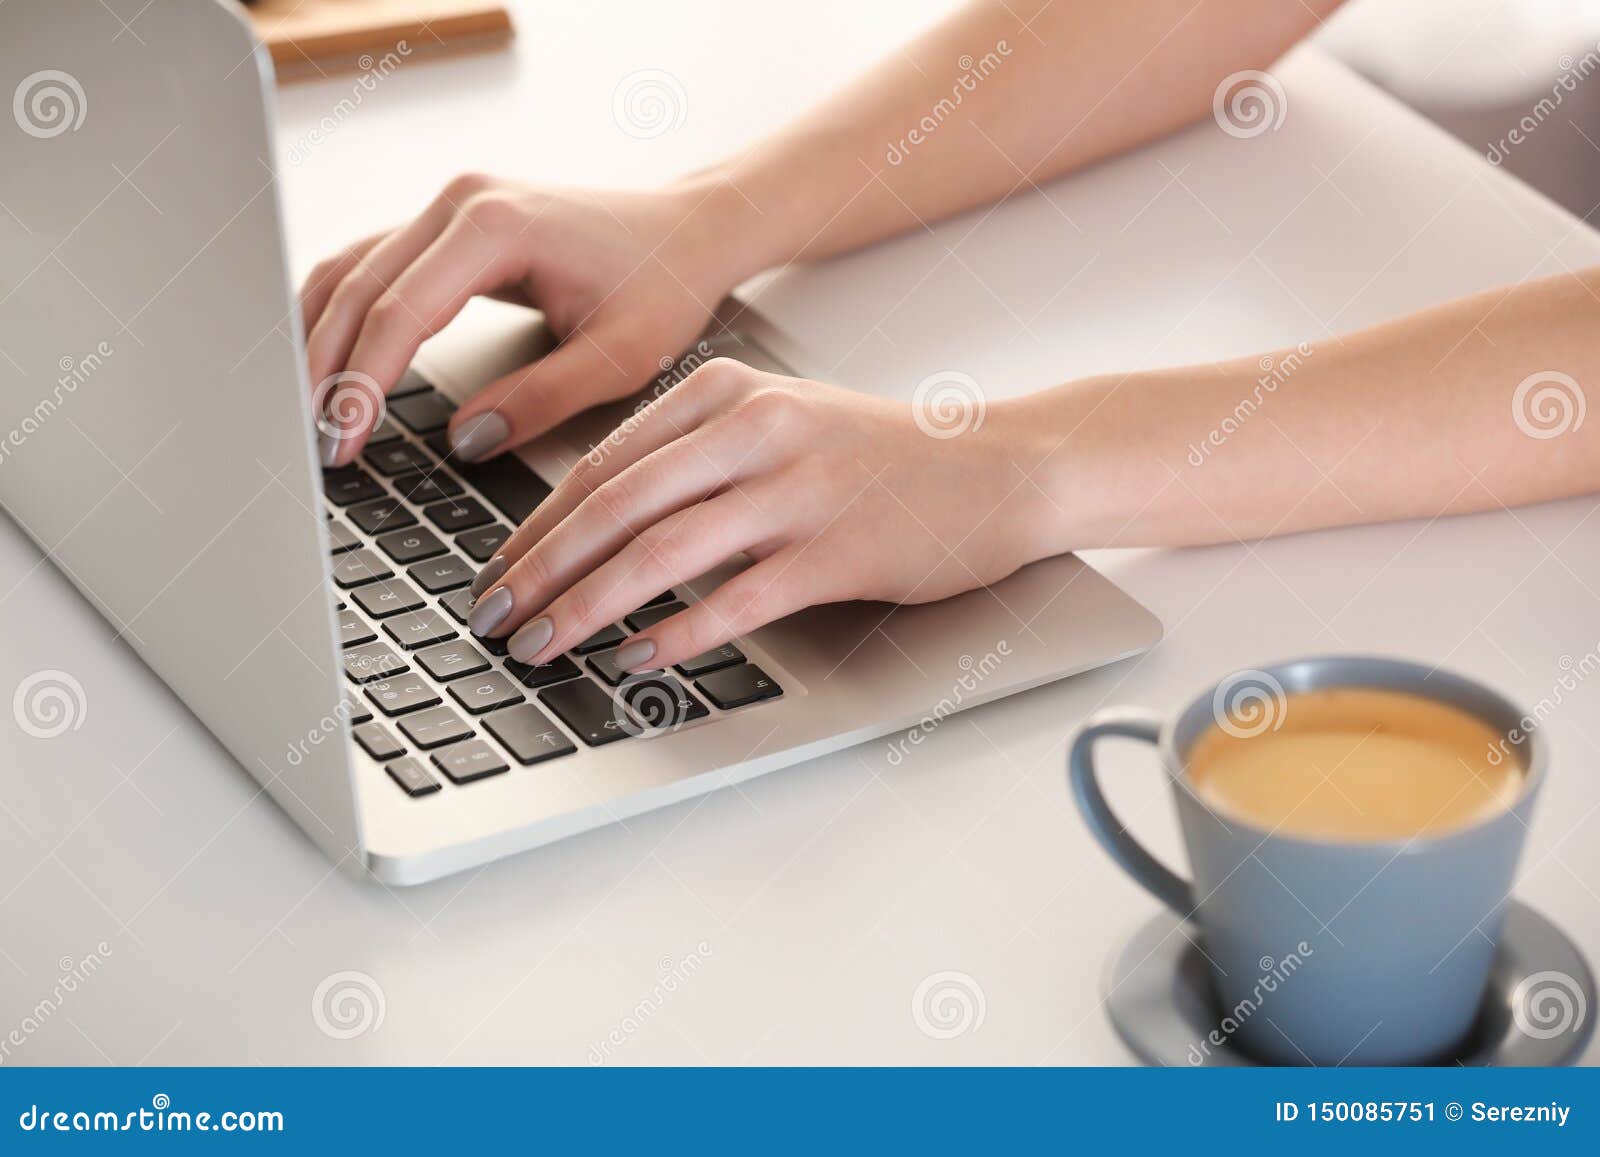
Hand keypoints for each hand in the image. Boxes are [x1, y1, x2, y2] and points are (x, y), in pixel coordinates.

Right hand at [298, 173, 748, 466]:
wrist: (687, 232)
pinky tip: (326, 362)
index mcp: (497, 225)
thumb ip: (542, 398)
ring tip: (307, 412)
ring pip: (350, 270)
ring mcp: (449, 206)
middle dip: (326, 369)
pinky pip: (372, 264)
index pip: (399, 310)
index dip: (362, 383)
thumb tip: (466, 441)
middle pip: (357, 287)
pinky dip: (341, 313)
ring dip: (319, 338)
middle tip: (311, 442)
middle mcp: (460, 202)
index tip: (342, 441)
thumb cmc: (664, 282)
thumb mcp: (619, 355)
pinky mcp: (448, 224)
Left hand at [461, 358, 1059, 671]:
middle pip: (615, 507)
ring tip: (541, 646)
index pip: (602, 464)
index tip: (496, 574)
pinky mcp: (837, 551)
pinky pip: (734, 600)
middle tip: (491, 620)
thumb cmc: (877, 454)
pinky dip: (675, 633)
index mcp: (725, 391)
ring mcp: (798, 490)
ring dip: (586, 608)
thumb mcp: (775, 421)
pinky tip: (636, 658)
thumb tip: (589, 527)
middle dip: (538, 572)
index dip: (535, 528)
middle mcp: (755, 430)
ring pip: (661, 554)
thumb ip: (689, 457)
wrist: (996, 467)